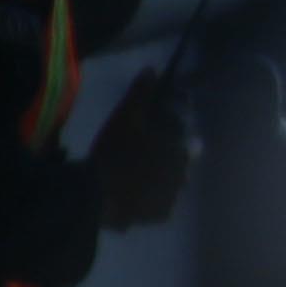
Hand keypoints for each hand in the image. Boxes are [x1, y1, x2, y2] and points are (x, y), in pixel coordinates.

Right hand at [91, 85, 196, 228]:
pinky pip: (158, 206)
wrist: (97, 195)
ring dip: (159, 182)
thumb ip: (141, 94)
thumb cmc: (116, 152)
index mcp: (182, 150)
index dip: (176, 137)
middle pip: (181, 165)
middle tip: (144, 158)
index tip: (160, 137)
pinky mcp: (160, 216)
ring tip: (136, 178)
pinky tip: (133, 197)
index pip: (188, 141)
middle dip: (167, 160)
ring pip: (171, 186)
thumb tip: (152, 70)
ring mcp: (174, 197)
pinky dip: (149, 201)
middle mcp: (185, 175)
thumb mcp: (126, 117)